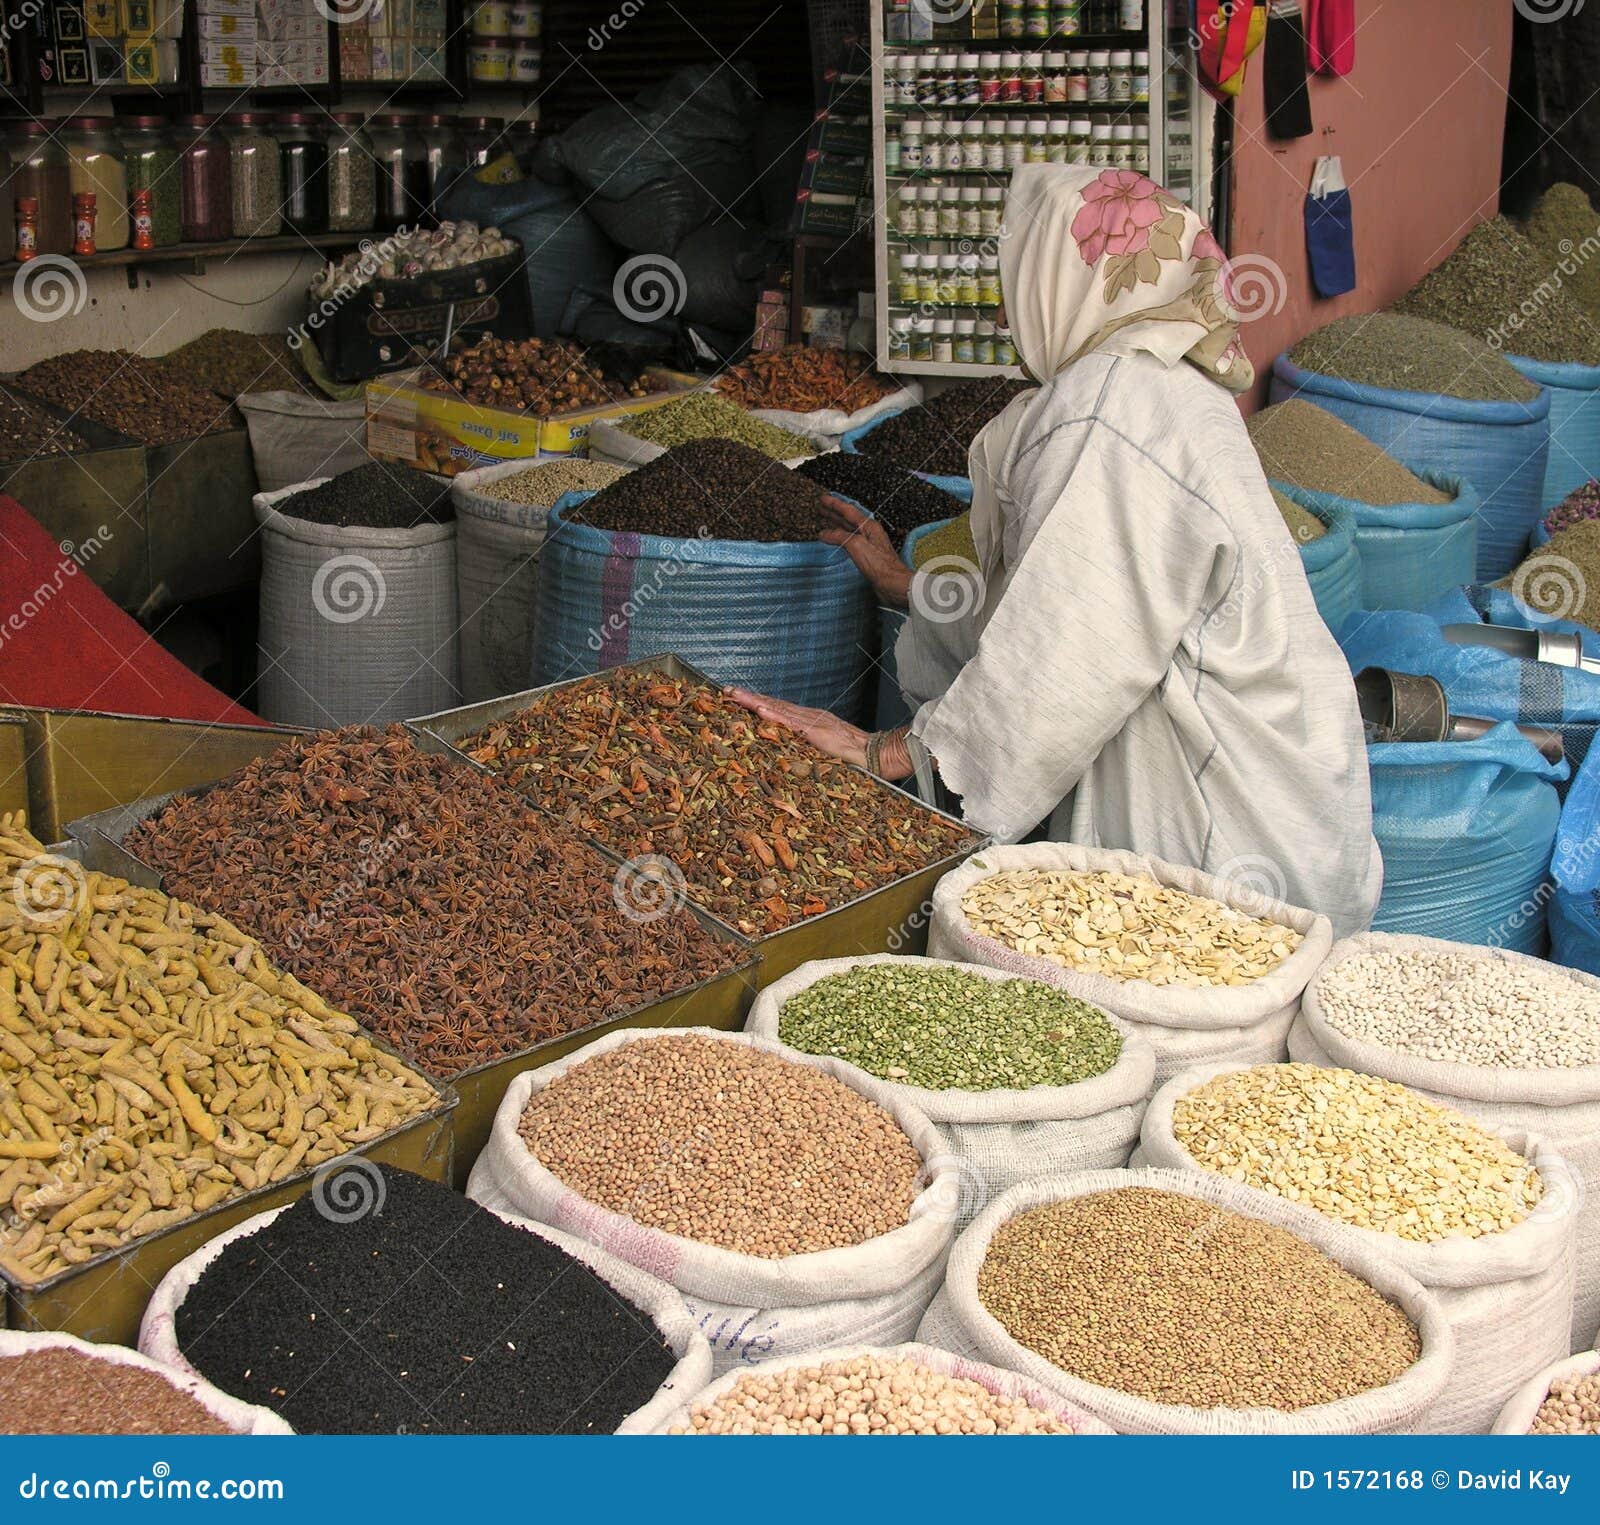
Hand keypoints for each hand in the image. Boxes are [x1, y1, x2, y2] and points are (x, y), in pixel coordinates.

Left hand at [726, 687, 868, 766]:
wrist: (875, 754)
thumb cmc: (852, 755)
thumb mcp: (823, 750)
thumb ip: (806, 746)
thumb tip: (789, 751)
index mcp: (807, 720)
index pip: (777, 708)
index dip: (757, 702)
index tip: (737, 697)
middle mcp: (807, 716)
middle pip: (773, 704)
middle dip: (749, 697)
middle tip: (726, 690)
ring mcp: (812, 722)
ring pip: (778, 709)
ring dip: (755, 701)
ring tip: (735, 695)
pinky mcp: (816, 732)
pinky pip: (792, 722)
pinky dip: (775, 715)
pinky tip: (760, 710)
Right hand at [818, 494, 912, 608]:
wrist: (893, 583)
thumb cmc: (880, 564)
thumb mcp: (857, 545)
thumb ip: (839, 536)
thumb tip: (824, 533)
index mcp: (869, 526)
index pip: (848, 510)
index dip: (834, 504)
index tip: (823, 498)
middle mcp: (869, 533)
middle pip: (848, 519)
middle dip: (833, 512)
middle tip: (821, 508)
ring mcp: (868, 544)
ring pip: (848, 529)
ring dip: (835, 524)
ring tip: (824, 520)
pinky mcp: (867, 556)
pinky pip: (849, 542)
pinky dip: (839, 538)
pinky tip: (834, 541)